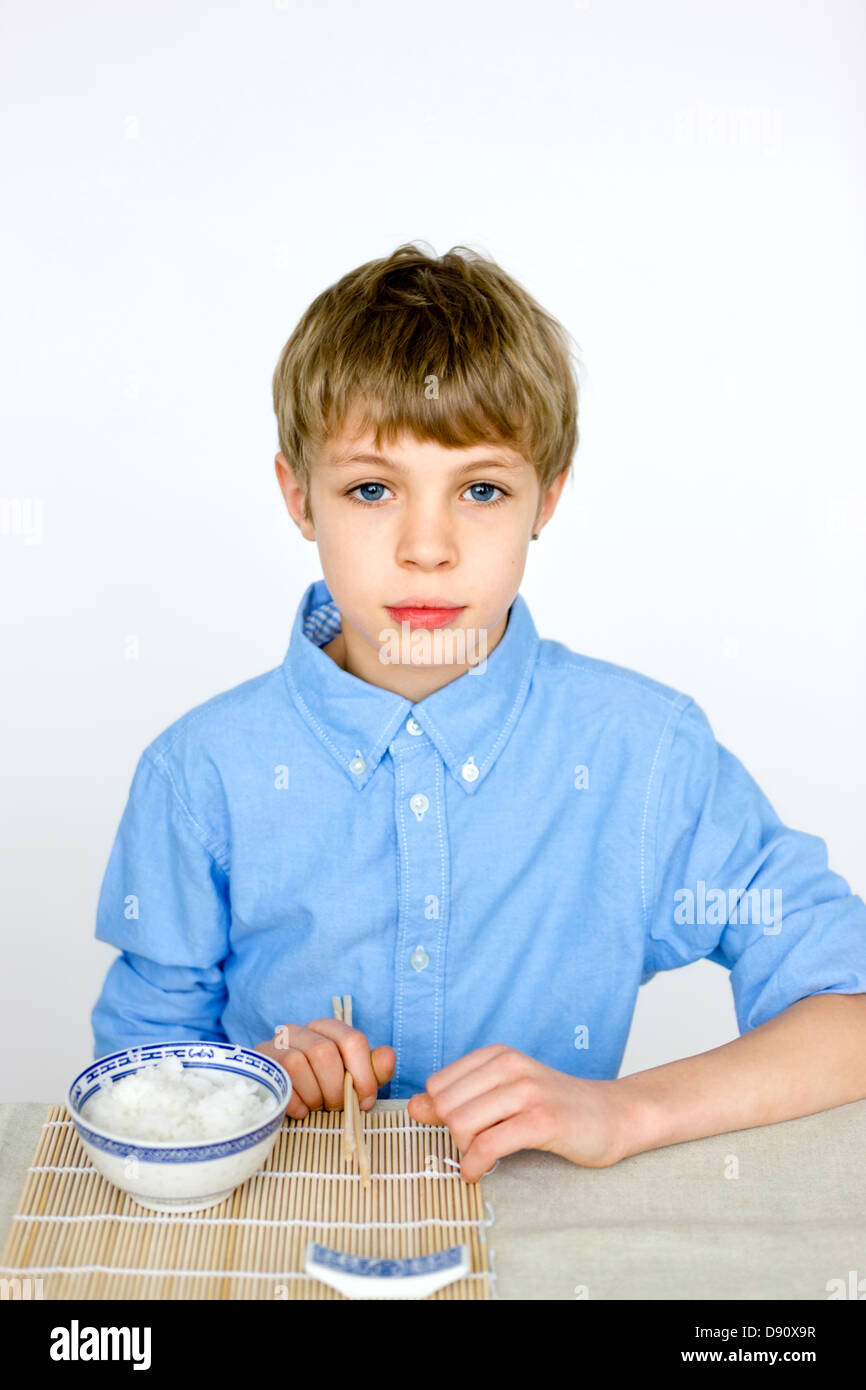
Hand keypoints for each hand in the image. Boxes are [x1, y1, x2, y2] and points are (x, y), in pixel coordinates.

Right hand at [255, 1020, 395, 1120]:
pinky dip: (295, 1102)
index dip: (363, 1074)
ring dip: (313, 1095)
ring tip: (316, 1107)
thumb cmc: (322, 1085)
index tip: (365, 1101)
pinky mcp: (258, 1065)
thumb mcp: (353, 1079)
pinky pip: (277, 1080)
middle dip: (334, 1088)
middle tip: (335, 1107)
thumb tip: (388, 1054)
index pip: (352, 1040)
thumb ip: (373, 1069)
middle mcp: (300, 1030)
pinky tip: (301, 1111)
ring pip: (297, 1063)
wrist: (277, 1095)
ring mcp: (275, 1045)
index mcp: (327, 1028)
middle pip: (324, 1052)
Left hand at [406, 1045, 629, 1181]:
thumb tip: (414, 1106)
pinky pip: (487, 1146)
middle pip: (446, 1106)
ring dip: (464, 1152)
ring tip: (480, 1158)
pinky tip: (480, 1172)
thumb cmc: (555, 1109)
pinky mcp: (542, 1121)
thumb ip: (460, 1099)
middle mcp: (511, 1066)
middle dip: (452, 1134)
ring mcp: (527, 1091)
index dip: (443, 1113)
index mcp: (498, 1055)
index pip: (438, 1084)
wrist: (612, 1116)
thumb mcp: (504, 1096)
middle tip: (475, 1147)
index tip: (465, 1129)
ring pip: (462, 1124)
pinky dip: (474, 1165)